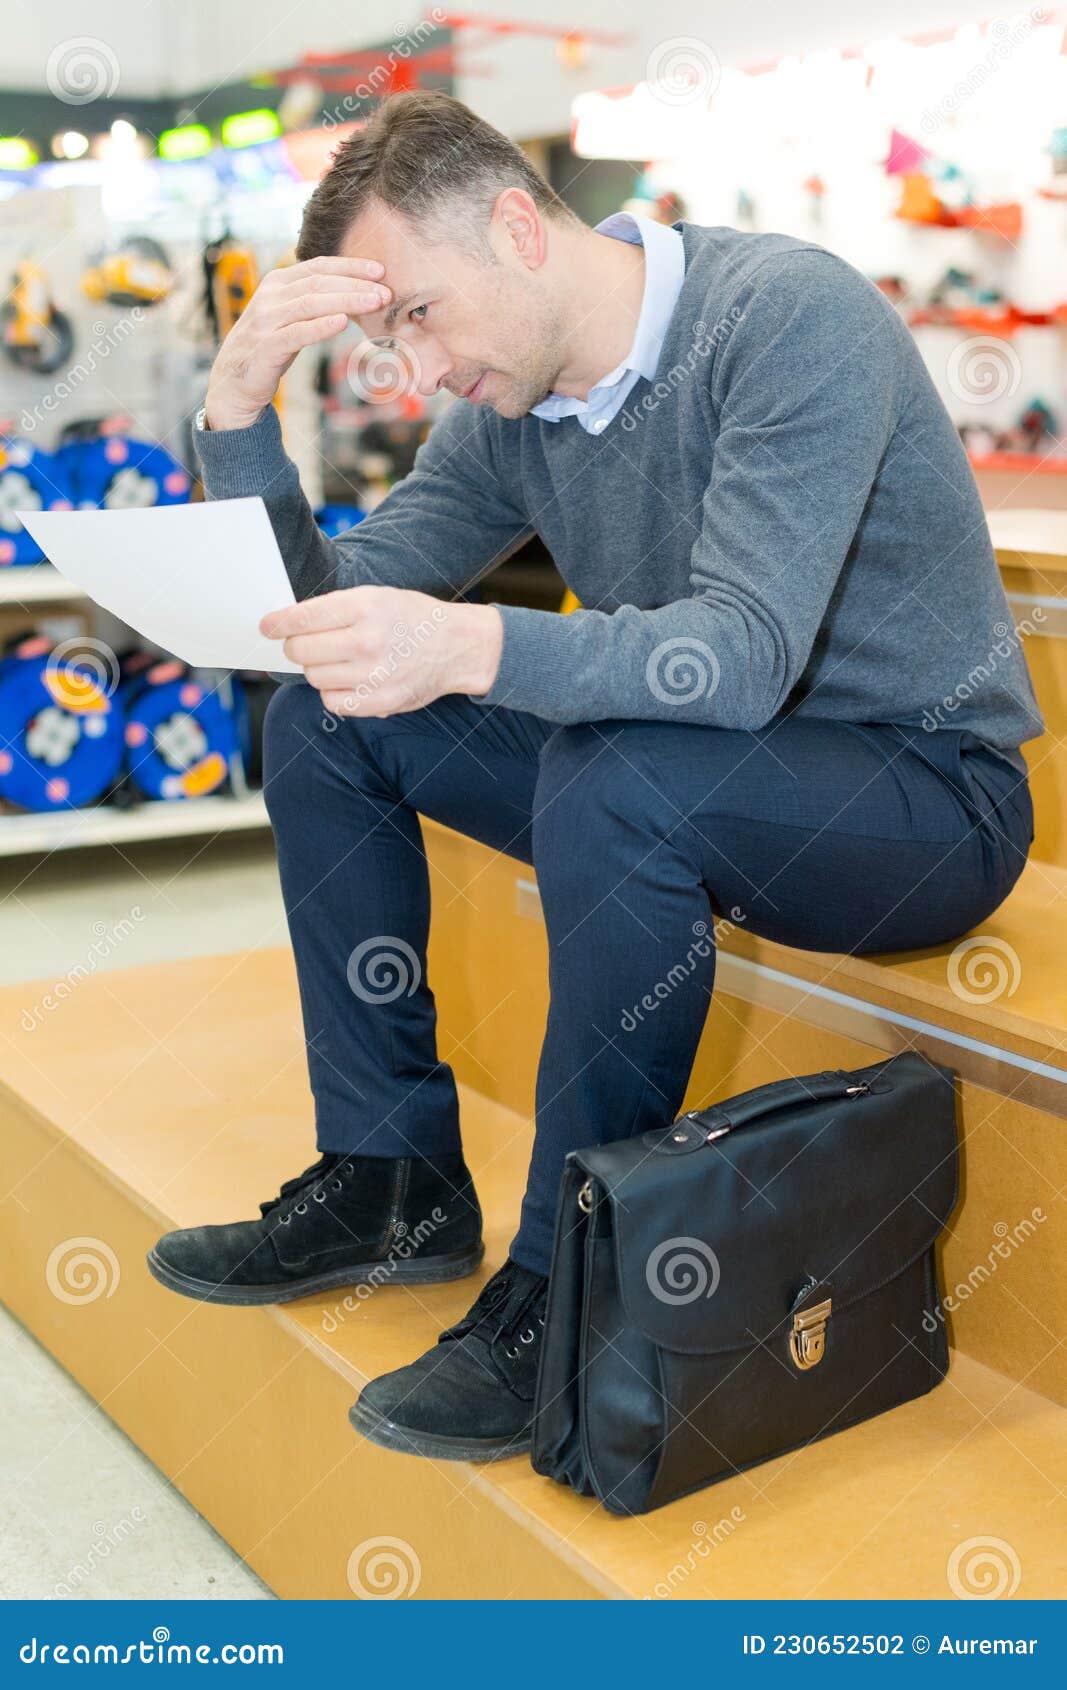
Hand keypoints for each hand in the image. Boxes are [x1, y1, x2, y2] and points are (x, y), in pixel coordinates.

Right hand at [205, 257, 391, 430]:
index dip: (349, 266)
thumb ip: (313, 302)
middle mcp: (269, 297)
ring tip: (374, 303)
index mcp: (277, 283)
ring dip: (345, 301)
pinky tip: (342, 323)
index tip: (379, 270)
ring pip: (310, 304)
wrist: (233, 383)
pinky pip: (296, 334)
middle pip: (317, 283)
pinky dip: (320, 327)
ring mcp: (265, 322)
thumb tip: (357, 293)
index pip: (317, 267)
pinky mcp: (265, 348)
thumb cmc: (269, 348)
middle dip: (354, 285)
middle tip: (385, 291)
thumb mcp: (290, 318)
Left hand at [260, 586, 503, 717]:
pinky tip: (349, 680)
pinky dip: (334, 692)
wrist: (456, 647)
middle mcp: (367, 640)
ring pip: (314, 677)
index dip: (277, 623)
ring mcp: (373, 675)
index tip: (266, 626)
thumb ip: (334, 608)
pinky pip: (333, 702)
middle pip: (301, 651)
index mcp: (365, 606)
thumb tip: (287, 624)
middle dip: (296, 646)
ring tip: (338, 660)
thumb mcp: (376, 596)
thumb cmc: (412, 618)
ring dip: (318, 669)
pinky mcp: (379, 702)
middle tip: (306, 643)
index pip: (303, 618)